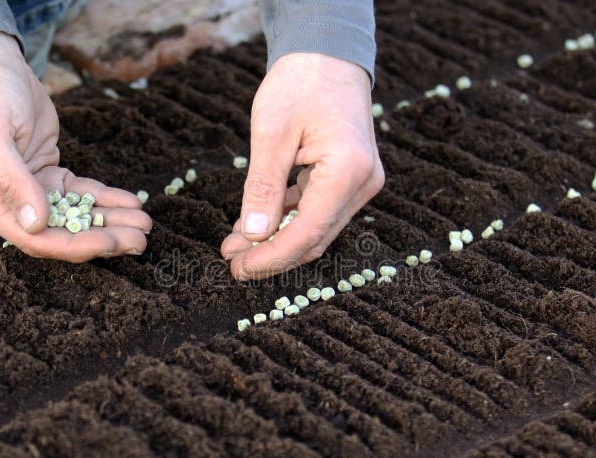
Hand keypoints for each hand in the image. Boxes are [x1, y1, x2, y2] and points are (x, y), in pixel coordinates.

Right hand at [0, 31, 150, 261]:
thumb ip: (12, 180)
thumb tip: (35, 224)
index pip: (34, 239)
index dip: (74, 245)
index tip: (109, 243)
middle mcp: (8, 205)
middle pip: (61, 234)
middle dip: (103, 239)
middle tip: (141, 240)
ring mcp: (32, 192)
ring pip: (77, 217)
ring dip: (112, 222)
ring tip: (145, 223)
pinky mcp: (52, 177)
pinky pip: (84, 195)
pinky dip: (108, 199)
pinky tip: (133, 202)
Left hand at [220, 53, 383, 279]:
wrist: (328, 53)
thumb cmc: (299, 83)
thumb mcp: (271, 133)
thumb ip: (263, 188)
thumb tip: (253, 237)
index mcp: (347, 171)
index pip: (307, 233)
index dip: (271, 257)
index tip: (238, 267)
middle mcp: (363, 183)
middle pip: (315, 237)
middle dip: (272, 254)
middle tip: (232, 261)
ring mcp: (362, 182)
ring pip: (318, 228)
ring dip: (279, 240)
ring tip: (238, 244)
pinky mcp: (353, 179)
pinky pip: (321, 211)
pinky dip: (290, 220)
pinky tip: (259, 223)